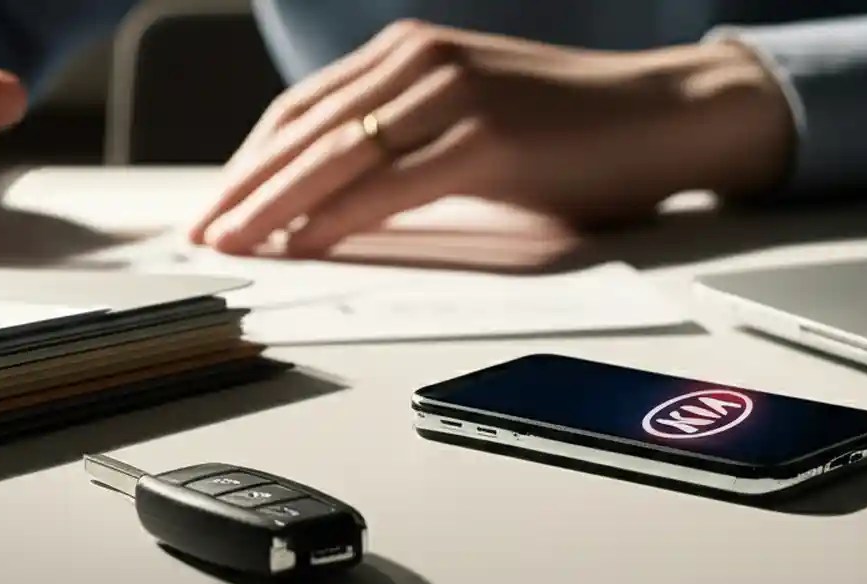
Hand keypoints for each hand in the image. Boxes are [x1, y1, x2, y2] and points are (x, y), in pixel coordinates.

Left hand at [189, 20, 792, 256]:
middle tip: (203, 235)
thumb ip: (403, 145)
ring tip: (234, 246)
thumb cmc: (568, 133)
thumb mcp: (467, 124)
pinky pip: (391, 184)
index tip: (216, 205)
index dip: (250, 163)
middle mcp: (420, 60)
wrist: (663, 116)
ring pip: (337, 156)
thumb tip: (332, 203)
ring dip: (275, 206)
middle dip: (245, 189)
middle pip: (305, 131)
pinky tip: (302, 244)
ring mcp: (454, 92)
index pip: (303, 111)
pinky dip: (338, 218)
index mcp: (409, 54)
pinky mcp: (488, 136)